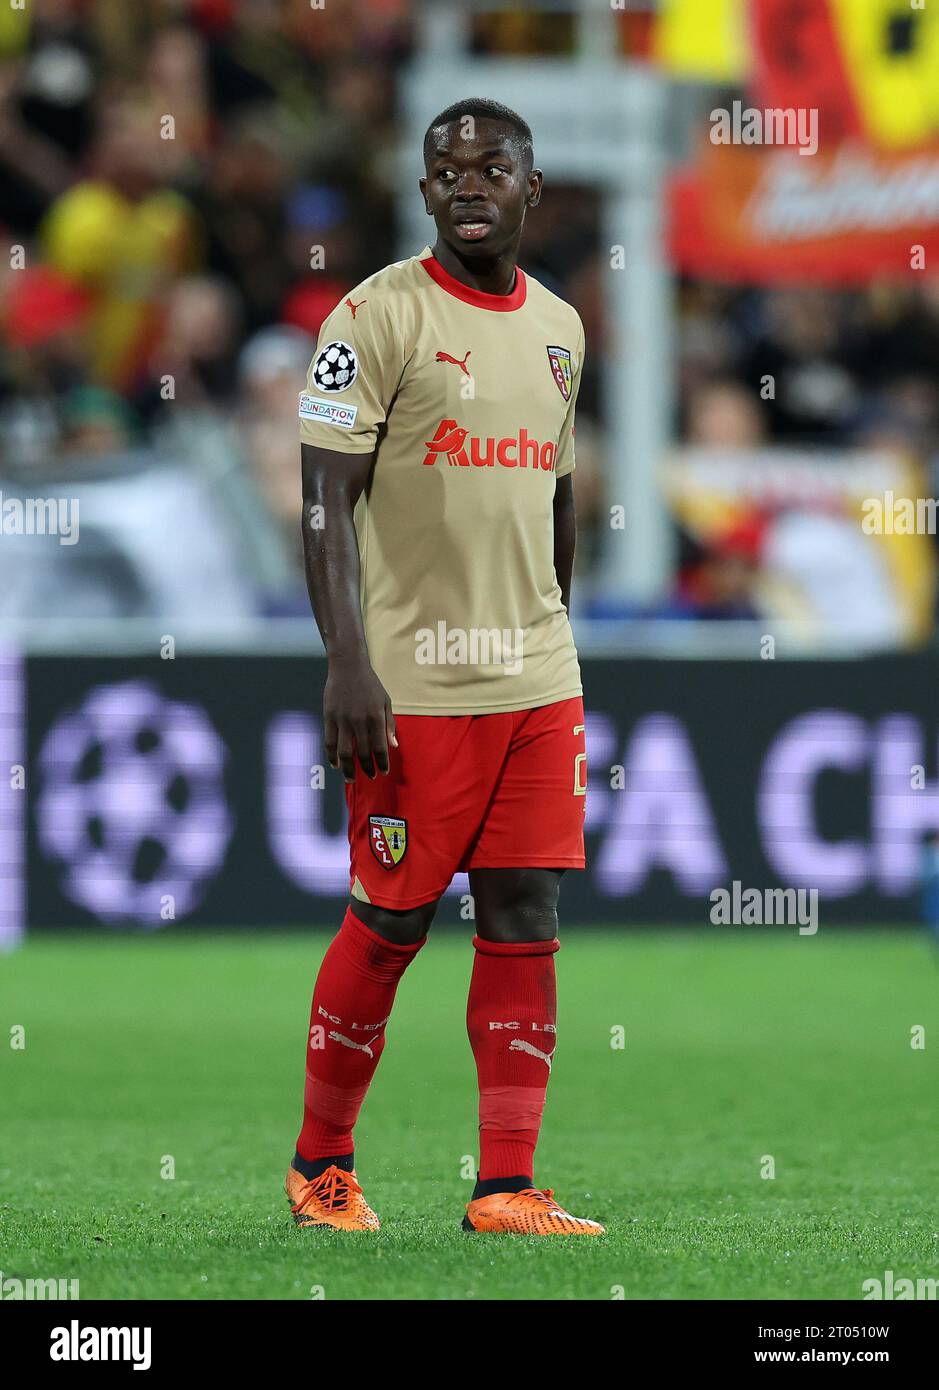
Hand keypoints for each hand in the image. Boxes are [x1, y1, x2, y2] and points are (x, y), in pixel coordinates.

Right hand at [323, 655, 397, 782]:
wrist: (347, 667)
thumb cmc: (370, 685)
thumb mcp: (385, 702)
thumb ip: (389, 724)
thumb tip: (394, 746)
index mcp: (375, 717)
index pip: (380, 747)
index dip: (382, 763)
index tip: (384, 772)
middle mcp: (359, 721)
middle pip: (362, 753)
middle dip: (367, 768)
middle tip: (370, 777)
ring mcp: (342, 720)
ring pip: (344, 752)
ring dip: (347, 768)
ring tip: (351, 779)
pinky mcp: (329, 717)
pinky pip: (329, 741)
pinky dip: (331, 755)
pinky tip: (336, 764)